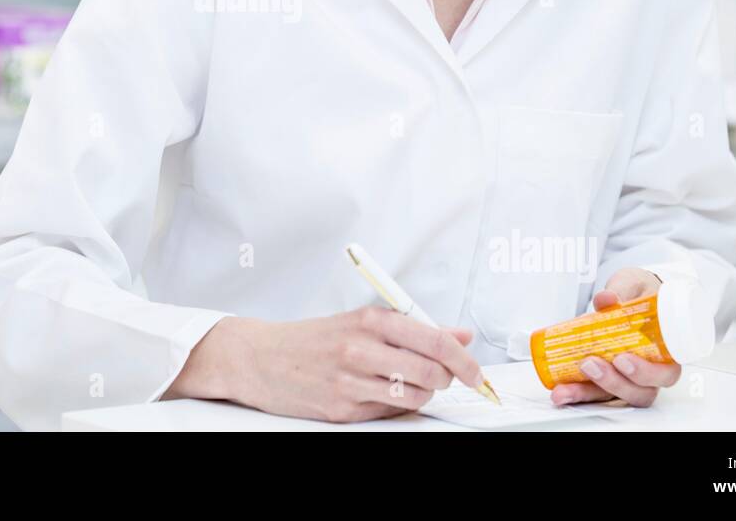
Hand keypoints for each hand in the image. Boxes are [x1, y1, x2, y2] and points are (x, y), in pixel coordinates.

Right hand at [165, 308, 486, 421]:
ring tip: (407, 385)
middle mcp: (361, 348)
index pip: (435, 340)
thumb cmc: (313, 339)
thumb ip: (415, 328)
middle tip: (439, 377)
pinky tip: (379, 395)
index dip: (465, 361)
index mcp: (370, 319)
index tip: (476, 372)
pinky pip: (386, 414)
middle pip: (430, 372)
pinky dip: (393, 408)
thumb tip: (462, 336)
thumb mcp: (361, 321)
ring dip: (421, 395)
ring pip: (412, 397)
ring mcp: (349, 381)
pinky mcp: (340, 410)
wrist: (259, 357)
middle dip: (445, 380)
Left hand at [550, 267, 679, 408]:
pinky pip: (593, 393)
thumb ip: (621, 292)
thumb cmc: (640, 296)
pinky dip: (575, 393)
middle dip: (612, 383)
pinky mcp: (604, 380)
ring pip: (613, 397)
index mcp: (665, 352)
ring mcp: (625, 379)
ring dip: (587, 394)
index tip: (623, 360)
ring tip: (566, 388)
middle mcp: (648, 372)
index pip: (665, 374)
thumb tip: (606, 299)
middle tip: (591, 364)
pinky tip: (559, 391)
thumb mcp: (633, 287)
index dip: (647, 374)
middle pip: (639, 392)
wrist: (629, 295)